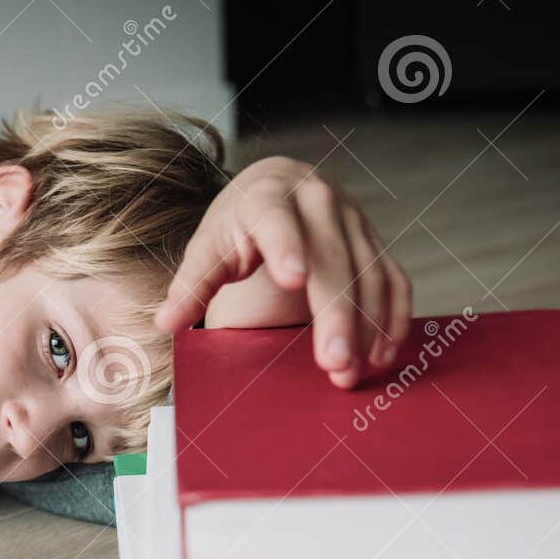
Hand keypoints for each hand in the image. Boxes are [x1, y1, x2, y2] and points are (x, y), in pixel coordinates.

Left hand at [155, 157, 411, 389]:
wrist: (279, 186)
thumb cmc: (237, 224)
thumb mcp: (207, 247)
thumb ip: (190, 284)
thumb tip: (165, 322)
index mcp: (267, 198)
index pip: (276, 221)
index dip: (286, 248)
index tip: (293, 280)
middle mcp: (317, 201)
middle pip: (333, 260)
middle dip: (336, 315)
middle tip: (333, 364)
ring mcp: (352, 220)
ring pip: (369, 273)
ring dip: (367, 326)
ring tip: (351, 372)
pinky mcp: (374, 241)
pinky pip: (393, 279)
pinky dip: (393, 317)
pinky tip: (381, 355)